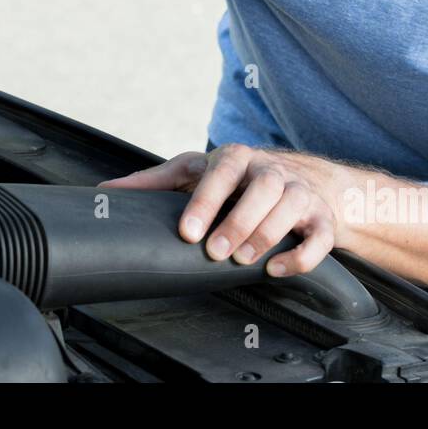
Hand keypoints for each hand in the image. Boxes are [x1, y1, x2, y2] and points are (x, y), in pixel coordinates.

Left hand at [99, 142, 338, 276]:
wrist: (305, 180)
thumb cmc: (238, 179)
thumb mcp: (196, 173)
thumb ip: (155, 182)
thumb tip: (105, 193)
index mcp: (237, 158)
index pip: (222, 172)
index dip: (205, 201)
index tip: (188, 232)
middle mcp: (271, 171)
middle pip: (262, 187)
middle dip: (239, 220)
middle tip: (215, 252)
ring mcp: (300, 194)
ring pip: (292, 207)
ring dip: (267, 235)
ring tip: (243, 261)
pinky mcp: (322, 220)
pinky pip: (319, 236)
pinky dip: (301, 254)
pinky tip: (276, 269)